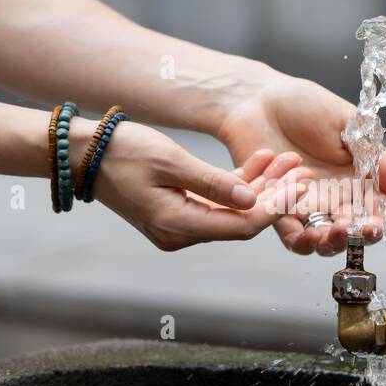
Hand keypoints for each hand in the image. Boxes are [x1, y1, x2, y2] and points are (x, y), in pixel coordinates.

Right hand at [88, 120, 308, 250]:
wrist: (83, 153)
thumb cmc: (121, 152)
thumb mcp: (171, 161)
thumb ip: (214, 183)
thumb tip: (253, 203)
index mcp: (177, 226)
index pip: (240, 227)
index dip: (274, 209)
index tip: (300, 188)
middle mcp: (180, 234)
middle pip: (241, 221)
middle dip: (274, 196)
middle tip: (302, 171)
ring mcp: (179, 225)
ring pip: (232, 211)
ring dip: (260, 187)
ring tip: (288, 161)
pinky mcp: (179, 211)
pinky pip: (217, 202)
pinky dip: (238, 184)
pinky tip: (263, 162)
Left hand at [215, 76, 385, 255]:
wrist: (259, 99)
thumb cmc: (305, 105)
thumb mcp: (348, 124)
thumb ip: (374, 155)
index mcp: (357, 178)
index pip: (379, 207)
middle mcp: (334, 197)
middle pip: (354, 229)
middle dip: (363, 235)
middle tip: (366, 230)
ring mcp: (306, 205)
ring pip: (324, 238)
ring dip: (333, 242)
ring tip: (338, 233)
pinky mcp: (277, 208)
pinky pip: (290, 234)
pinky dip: (300, 239)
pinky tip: (308, 233)